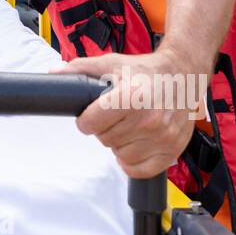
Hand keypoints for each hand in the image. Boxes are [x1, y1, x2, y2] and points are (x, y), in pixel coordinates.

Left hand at [53, 50, 202, 177]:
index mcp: (132, 97)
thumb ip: (80, 69)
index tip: (93, 114)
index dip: (86, 119)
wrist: (182, 76)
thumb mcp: (111, 63)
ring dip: (120, 143)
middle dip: (105, 128)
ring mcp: (162, 137)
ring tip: (130, 125)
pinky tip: (137, 143)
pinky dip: (133, 161)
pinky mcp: (172, 151)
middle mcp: (149, 119)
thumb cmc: (145, 71)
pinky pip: (139, 170)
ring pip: (120, 155)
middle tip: (117, 115)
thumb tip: (53, 74)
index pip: (90, 124)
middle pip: (104, 139)